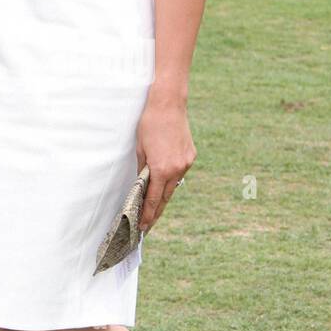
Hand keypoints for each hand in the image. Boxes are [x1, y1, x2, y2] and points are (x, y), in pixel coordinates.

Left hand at [136, 92, 195, 233]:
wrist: (168, 104)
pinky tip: (164, 183)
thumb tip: (142, 185)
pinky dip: (171, 178)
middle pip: (166, 197)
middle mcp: (177, 169)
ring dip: (164, 195)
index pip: (154, 199)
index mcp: (162, 169)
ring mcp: (186, 162)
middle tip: (148, 224)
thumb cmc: (149, 123)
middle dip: (156, 211)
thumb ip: (142, 170)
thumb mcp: (140, 149)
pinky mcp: (191, 155)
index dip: (148, 215)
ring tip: (154, 207)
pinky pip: (180, 172)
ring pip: (174, 185)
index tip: (143, 227)